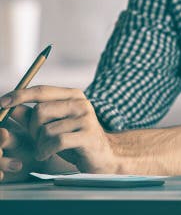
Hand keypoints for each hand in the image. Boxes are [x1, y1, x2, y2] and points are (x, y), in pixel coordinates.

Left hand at [0, 86, 119, 174]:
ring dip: (39, 144)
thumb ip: (31, 116)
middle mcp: (81, 103)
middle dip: (32, 129)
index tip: (2, 102)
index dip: (20, 96)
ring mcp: (86, 119)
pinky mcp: (88, 135)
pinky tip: (47, 154)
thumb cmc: (73, 139)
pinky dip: (46, 151)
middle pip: (40, 112)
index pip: (42, 91)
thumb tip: (10, 106)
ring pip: (46, 130)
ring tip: (45, 149)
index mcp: (73, 95)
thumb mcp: (52, 125)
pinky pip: (56, 141)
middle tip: (37, 139)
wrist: (102, 156)